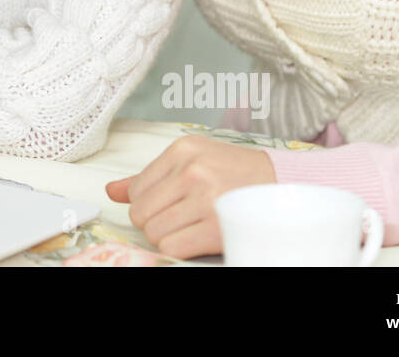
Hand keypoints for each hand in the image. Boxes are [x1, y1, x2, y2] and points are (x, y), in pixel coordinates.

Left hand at [104, 136, 275, 259]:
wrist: (287, 187)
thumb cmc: (238, 174)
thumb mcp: (194, 161)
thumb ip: (151, 177)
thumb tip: (112, 191)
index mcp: (183, 150)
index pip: (137, 188)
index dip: (149, 204)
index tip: (170, 206)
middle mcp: (192, 170)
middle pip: (141, 213)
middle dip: (155, 222)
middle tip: (179, 219)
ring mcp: (205, 197)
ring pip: (154, 231)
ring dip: (168, 237)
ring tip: (190, 227)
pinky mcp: (216, 225)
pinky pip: (172, 246)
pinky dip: (179, 248)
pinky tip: (196, 239)